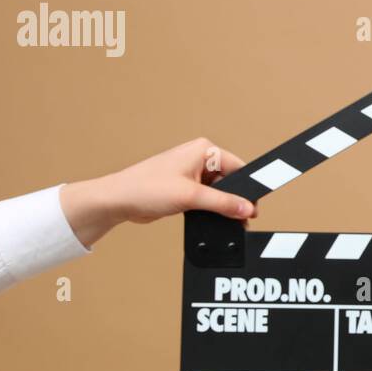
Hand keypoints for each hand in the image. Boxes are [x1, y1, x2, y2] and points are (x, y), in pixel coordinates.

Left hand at [60, 137, 258, 247]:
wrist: (117, 201)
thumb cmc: (145, 188)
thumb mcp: (191, 197)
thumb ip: (223, 203)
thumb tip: (246, 208)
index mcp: (203, 150)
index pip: (238, 167)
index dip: (247, 188)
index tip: (254, 207)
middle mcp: (198, 159)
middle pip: (230, 181)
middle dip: (234, 201)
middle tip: (241, 219)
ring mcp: (191, 174)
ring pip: (218, 192)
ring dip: (221, 207)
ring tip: (223, 220)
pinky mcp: (184, 189)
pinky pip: (206, 199)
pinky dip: (209, 210)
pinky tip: (209, 220)